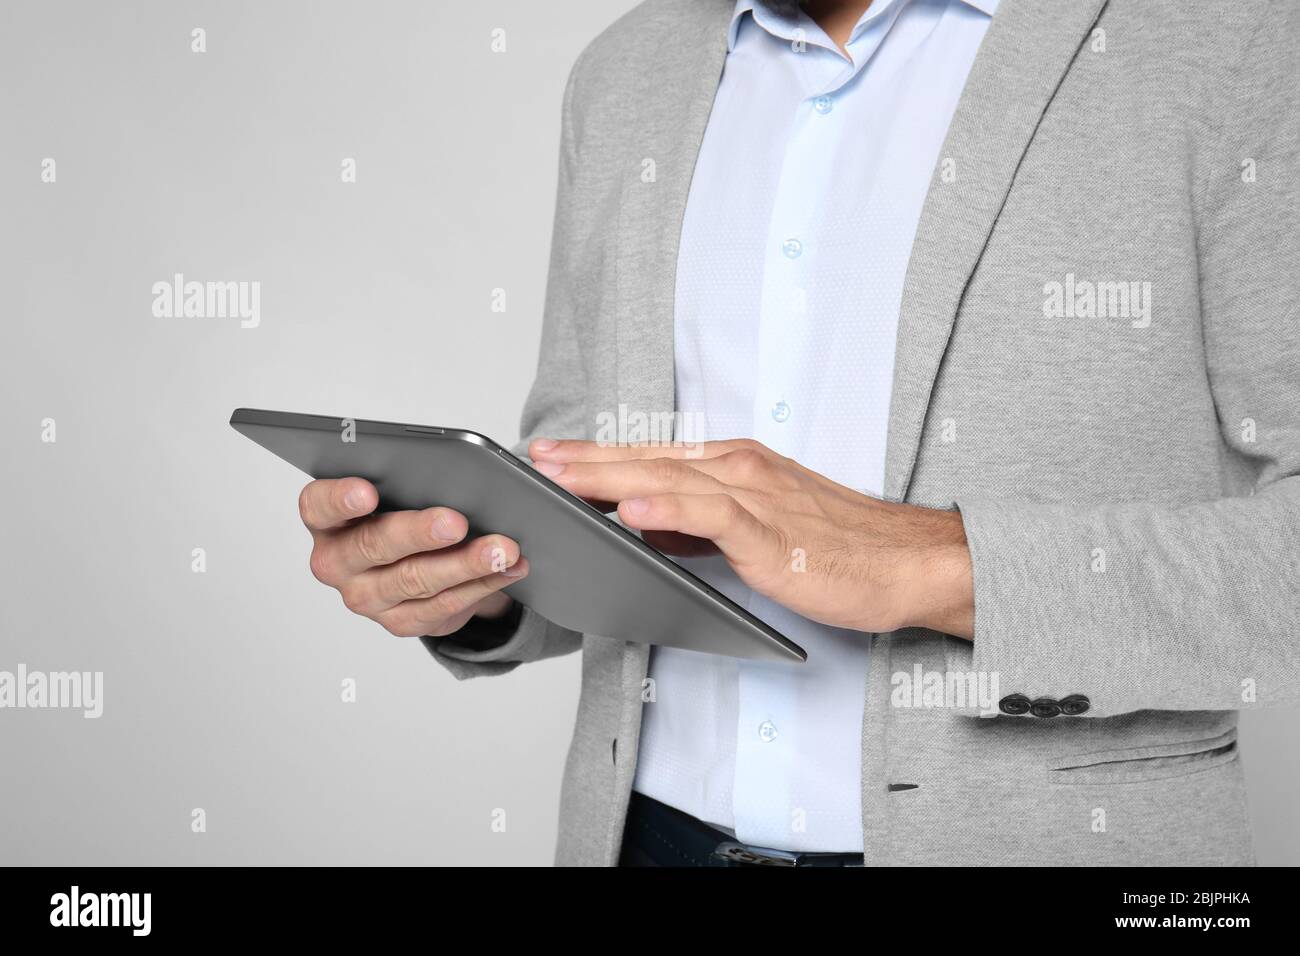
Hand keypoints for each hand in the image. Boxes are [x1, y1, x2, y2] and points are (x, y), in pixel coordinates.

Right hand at [297, 477, 526, 637]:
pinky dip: (482, 584)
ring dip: (465, 563)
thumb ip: (426, 466)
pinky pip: (443, 606)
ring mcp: (367, 597)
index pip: (319, 505)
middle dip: (419, 532)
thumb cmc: (407, 506)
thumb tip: (500, 459)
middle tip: (457, 521)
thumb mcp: (407, 483)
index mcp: (328, 518)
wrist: (421, 556)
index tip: (367, 490)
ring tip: (501, 548)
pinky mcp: (401, 622)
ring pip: (416, 580)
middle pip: (373, 546)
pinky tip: (508, 568)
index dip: (340, 499)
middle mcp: (338, 561)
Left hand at [529, 438, 972, 636]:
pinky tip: (629, 510)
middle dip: (588, 459)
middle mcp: (740, 469)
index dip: (599, 455)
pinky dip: (666, 509)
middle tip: (537, 459)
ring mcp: (756, 496)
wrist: (904, 563)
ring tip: (562, 479)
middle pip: (650, 459)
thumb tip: (645, 523)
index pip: (654, 455)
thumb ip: (700, 524)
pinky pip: (710, 516)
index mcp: (736, 466)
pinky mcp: (771, 533)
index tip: (553, 455)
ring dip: (610, 476)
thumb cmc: (837, 548)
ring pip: (668, 479)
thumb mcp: (755, 531)